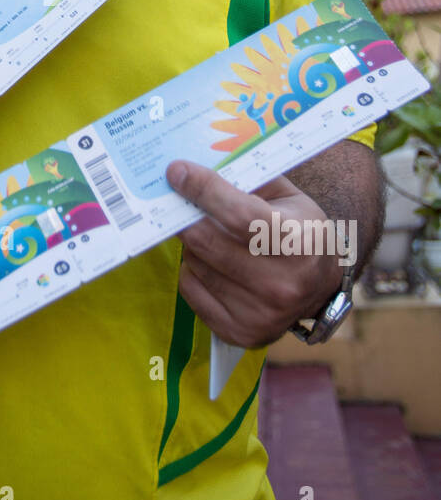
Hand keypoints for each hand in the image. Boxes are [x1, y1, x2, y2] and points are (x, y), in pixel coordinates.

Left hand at [166, 160, 344, 347]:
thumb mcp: (289, 198)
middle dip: (186, 216)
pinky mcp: (239, 333)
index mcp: (299, 243)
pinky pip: (190, 289)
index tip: (177, 172)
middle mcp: (282, 284)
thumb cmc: (301, 231)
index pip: (240, 215)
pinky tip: (211, 263)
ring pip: (196, 264)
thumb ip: (249, 179)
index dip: (204, 190)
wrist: (322, 286)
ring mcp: (260, 313)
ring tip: (208, 235)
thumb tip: (197, 166)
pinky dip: (193, 270)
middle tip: (178, 200)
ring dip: (193, 244)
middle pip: (208, 242)